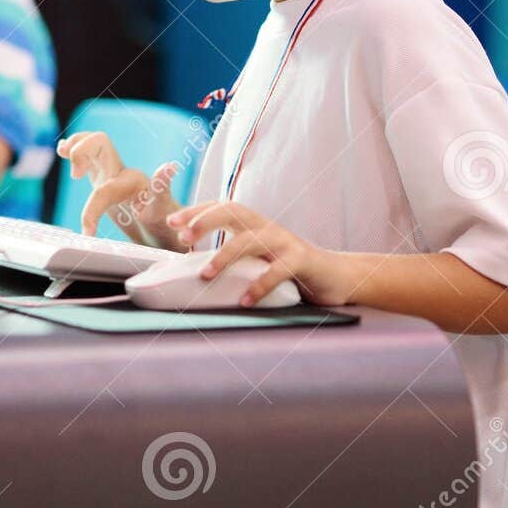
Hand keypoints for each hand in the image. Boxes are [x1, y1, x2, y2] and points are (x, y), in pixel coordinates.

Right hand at [56, 131, 182, 246]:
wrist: (161, 221)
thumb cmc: (161, 217)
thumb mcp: (162, 208)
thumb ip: (162, 188)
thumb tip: (170, 166)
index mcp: (130, 181)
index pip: (104, 190)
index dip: (91, 213)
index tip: (87, 233)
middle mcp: (120, 170)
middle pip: (100, 142)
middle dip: (82, 152)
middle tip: (76, 176)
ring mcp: (109, 171)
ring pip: (92, 143)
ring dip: (76, 144)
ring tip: (62, 151)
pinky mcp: (102, 176)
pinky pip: (87, 155)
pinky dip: (73, 148)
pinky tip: (62, 149)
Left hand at [167, 201, 357, 306]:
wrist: (335, 275)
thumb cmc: (288, 268)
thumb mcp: (257, 259)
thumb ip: (233, 258)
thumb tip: (192, 271)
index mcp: (253, 224)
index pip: (221, 207)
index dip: (196, 211)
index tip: (171, 222)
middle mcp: (266, 226)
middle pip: (232, 211)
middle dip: (205, 221)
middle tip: (182, 236)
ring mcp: (284, 241)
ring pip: (251, 240)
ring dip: (225, 256)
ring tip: (205, 275)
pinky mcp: (301, 260)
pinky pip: (277, 270)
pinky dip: (259, 285)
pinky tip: (244, 300)